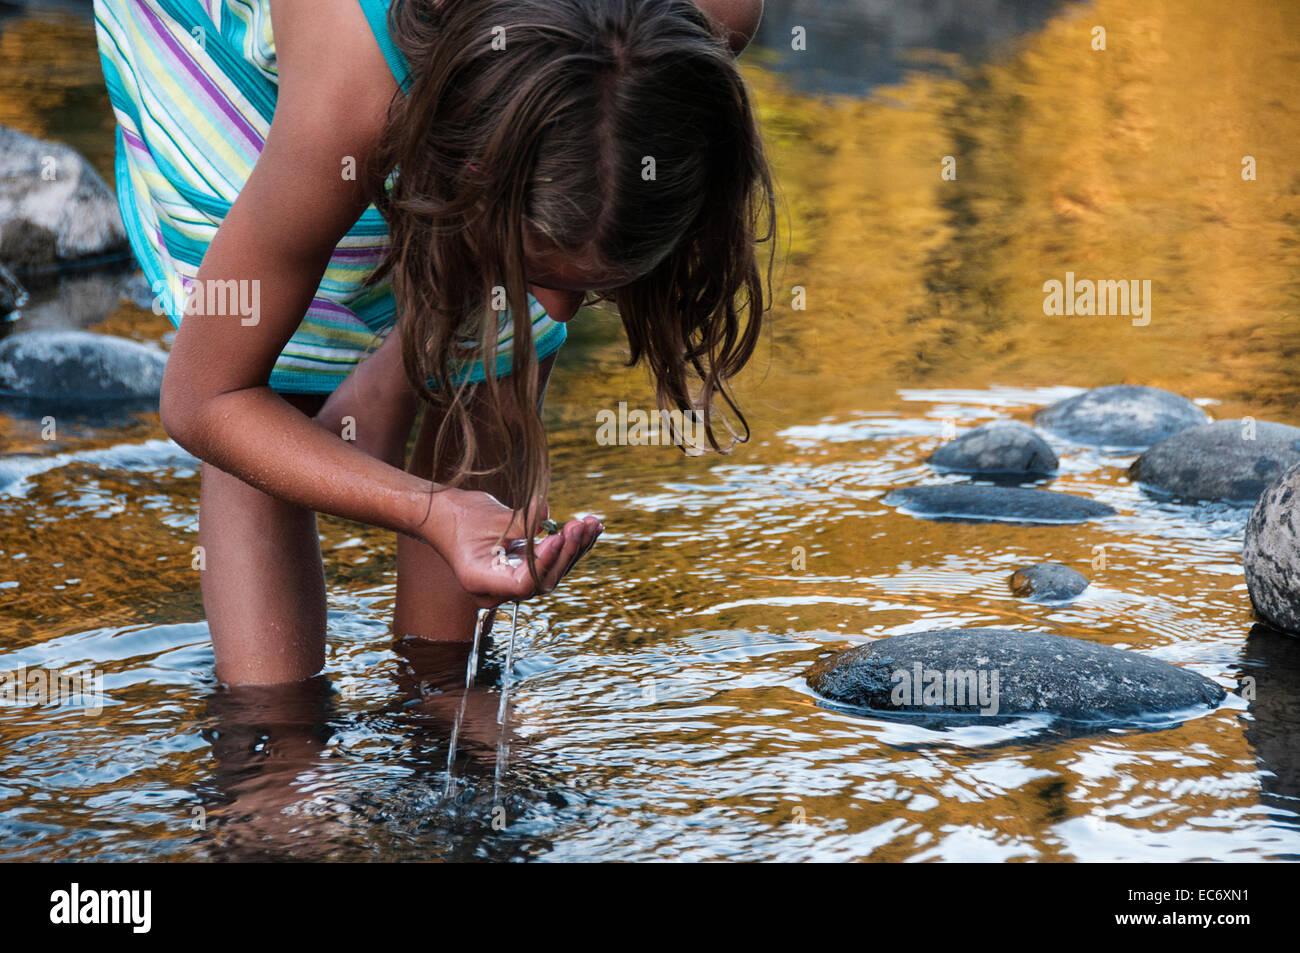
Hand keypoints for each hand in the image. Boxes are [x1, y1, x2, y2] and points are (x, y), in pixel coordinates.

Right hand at [420, 487, 602, 606]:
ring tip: (592, 523)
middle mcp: (499, 588)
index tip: (557, 535)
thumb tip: (547, 516)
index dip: (545, 562)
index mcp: (482, 581)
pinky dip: (570, 545)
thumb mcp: (490, 516)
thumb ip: (522, 521)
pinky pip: (551, 562)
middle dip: (566, 551)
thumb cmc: (460, 515)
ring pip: (552, 572)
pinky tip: (590, 528)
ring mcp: (512, 581)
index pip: (524, 583)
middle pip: (543, 579)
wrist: (444, 514)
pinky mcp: (523, 569)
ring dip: (575, 547)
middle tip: (581, 524)